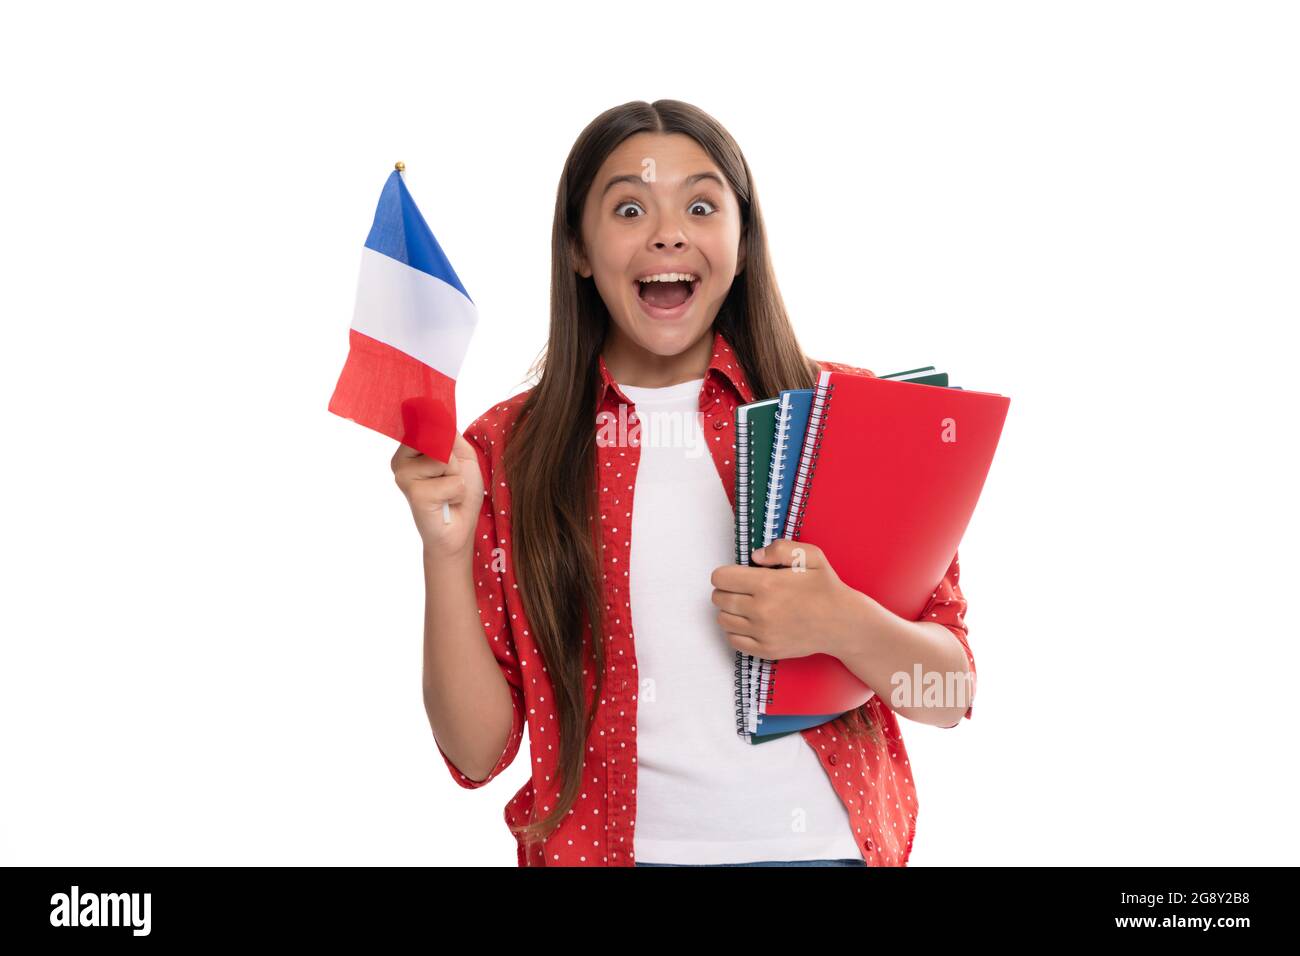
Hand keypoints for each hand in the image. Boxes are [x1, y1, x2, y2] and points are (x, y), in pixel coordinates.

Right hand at [391, 432, 484, 559]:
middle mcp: (400, 461)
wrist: (459, 529)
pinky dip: (457, 493)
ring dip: (456, 477)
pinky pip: (451, 482)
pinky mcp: (415, 494)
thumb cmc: (459, 492)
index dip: (444, 436)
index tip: (446, 457)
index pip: (427, 423)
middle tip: (449, 478)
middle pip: (437, 438)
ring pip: (444, 459)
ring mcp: (404, 477)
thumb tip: (435, 412)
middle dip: (454, 459)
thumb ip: (448, 433)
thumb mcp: (460, 455)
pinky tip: (446, 503)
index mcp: (409, 449)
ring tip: (448, 491)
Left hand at [709, 538, 873, 660]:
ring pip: (723, 620)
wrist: (842, 623)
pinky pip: (733, 640)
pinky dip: (736, 631)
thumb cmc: (826, 588)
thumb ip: (780, 548)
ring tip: (746, 605)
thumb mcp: (810, 555)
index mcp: (767, 584)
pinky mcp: (766, 650)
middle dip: (726, 590)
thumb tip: (755, 557)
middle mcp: (761, 610)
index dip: (726, 573)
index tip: (737, 574)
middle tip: (742, 588)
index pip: (720, 578)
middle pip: (719, 599)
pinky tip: (750, 622)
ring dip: (729, 611)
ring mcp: (762, 633)